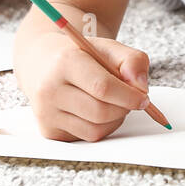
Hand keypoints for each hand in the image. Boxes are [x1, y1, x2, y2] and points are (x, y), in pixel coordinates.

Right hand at [15, 30, 152, 141]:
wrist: (41, 62)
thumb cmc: (79, 55)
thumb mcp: (107, 47)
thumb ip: (132, 61)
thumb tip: (141, 87)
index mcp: (65, 62)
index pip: (103, 87)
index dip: (129, 96)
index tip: (144, 98)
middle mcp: (50, 89)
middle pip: (101, 112)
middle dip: (123, 108)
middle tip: (128, 99)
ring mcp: (46, 112)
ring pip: (96, 130)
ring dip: (114, 120)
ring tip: (111, 102)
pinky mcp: (48, 130)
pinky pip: (87, 138)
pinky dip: (101, 128)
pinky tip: (95, 111)